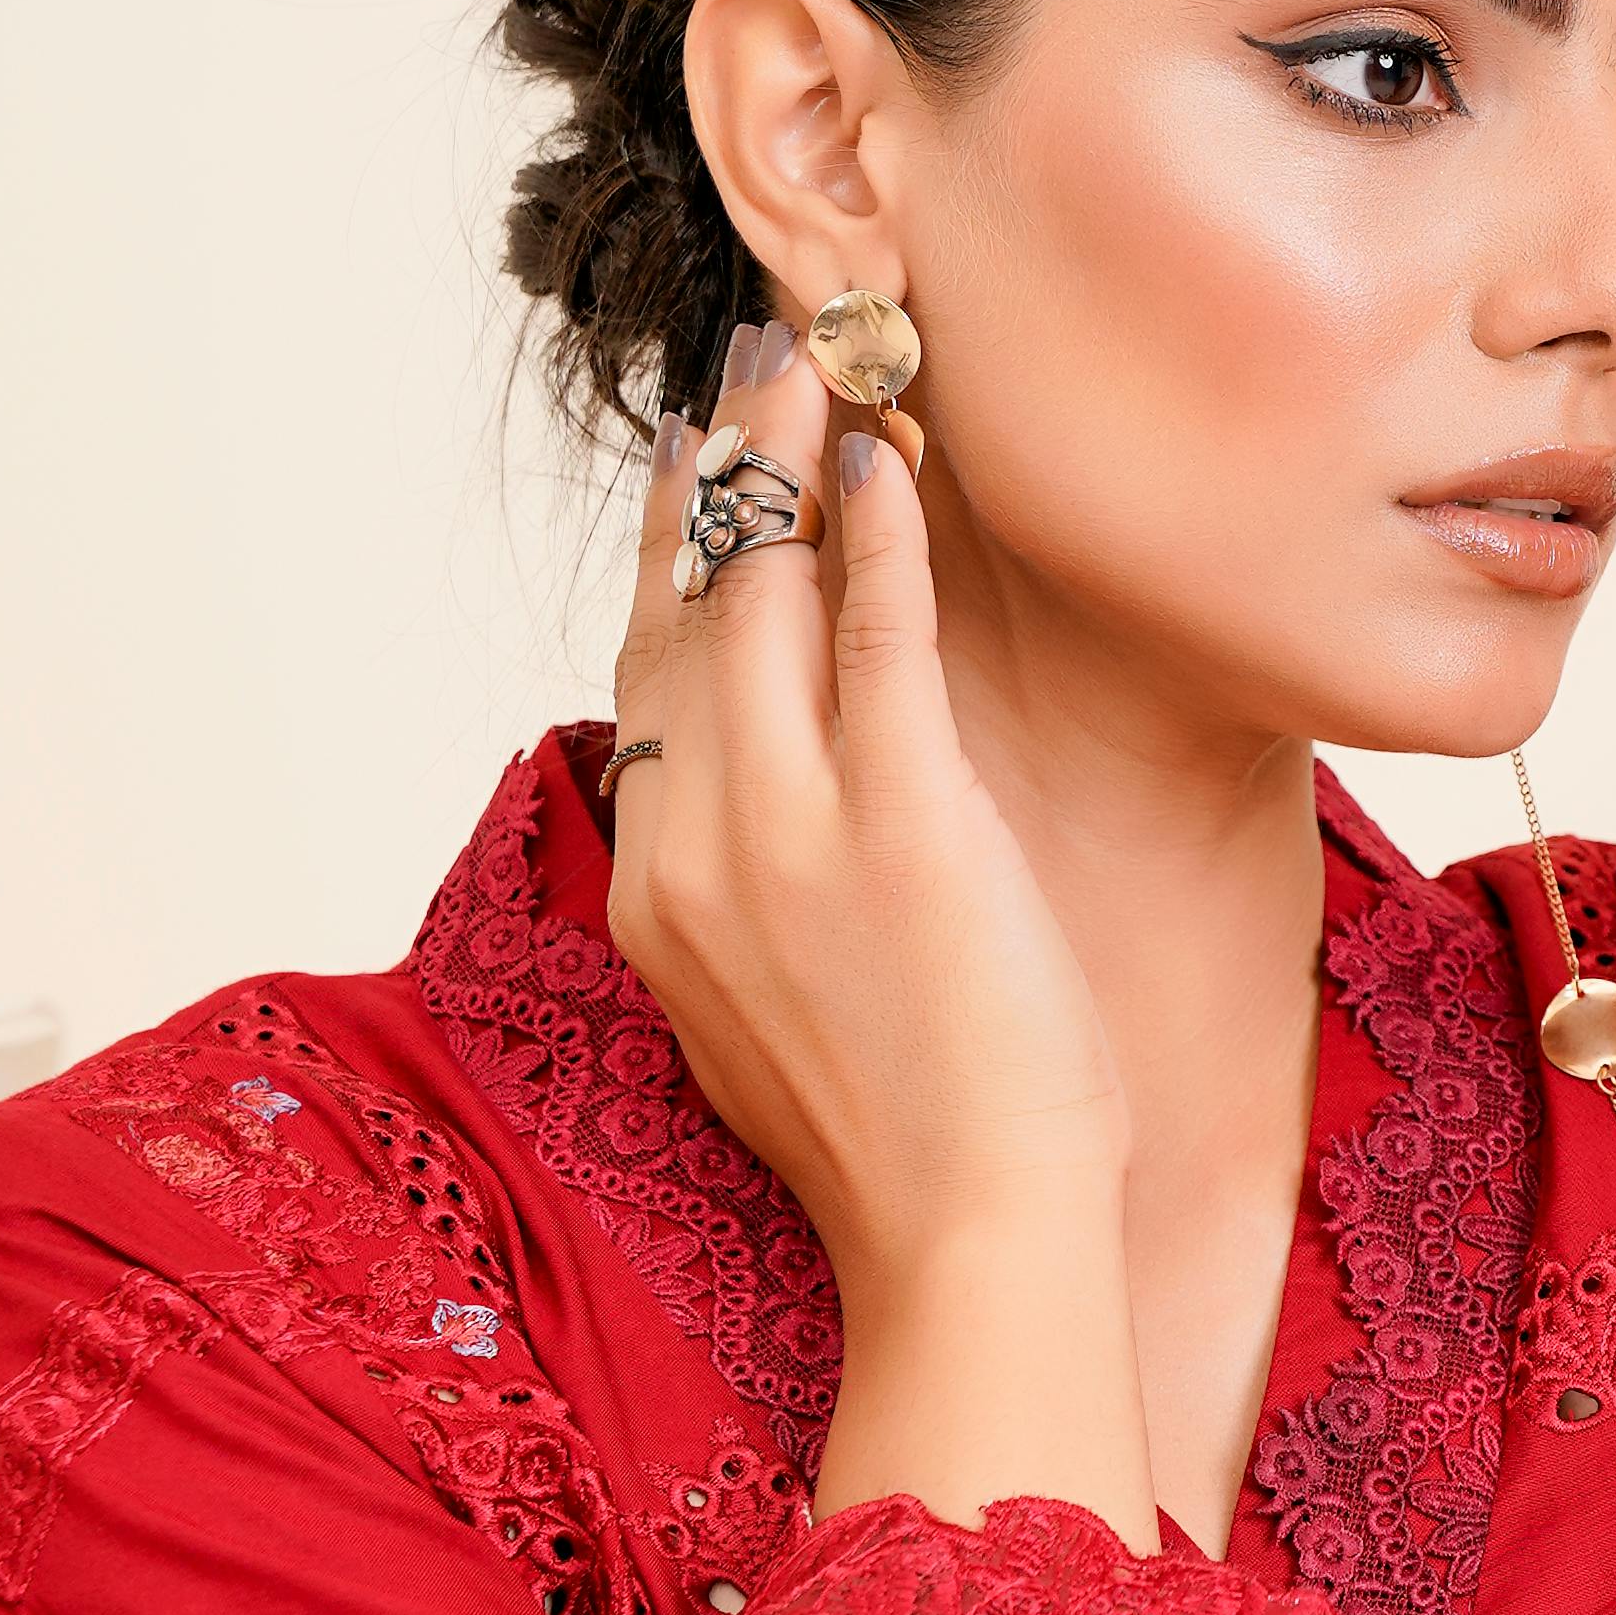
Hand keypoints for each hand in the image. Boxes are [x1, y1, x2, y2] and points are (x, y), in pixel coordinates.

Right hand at [604, 331, 1148, 1527]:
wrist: (969, 1244)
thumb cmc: (901, 1148)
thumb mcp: (763, 1017)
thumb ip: (737, 906)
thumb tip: (744, 825)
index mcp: (655, 900)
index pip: (646, 687)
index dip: (673, 565)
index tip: (698, 476)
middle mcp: (694, 852)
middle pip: (686, 617)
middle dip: (717, 480)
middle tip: (746, 370)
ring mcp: (789, 835)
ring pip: (763, 602)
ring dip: (790, 466)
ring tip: (819, 370)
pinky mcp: (904, 825)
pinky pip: (878, 640)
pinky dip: (883, 538)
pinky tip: (897, 466)